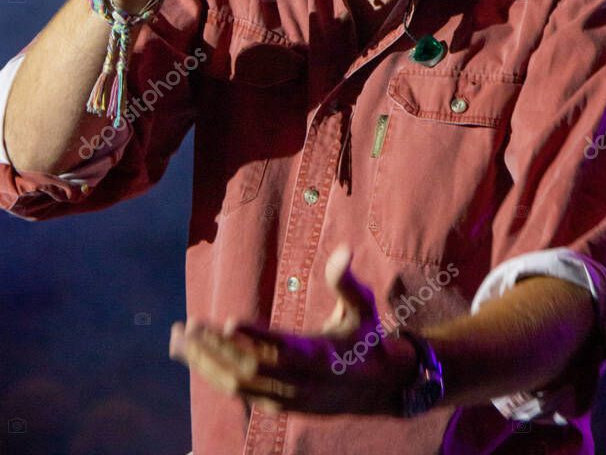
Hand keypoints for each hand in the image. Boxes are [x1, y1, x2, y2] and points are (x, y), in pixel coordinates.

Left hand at [168, 245, 415, 416]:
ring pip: (237, 385)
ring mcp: (285, 399)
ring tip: (178, 338)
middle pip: (250, 369)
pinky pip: (236, 392)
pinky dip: (211, 373)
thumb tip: (343, 250)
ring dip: (205, 362)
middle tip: (189, 324)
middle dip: (216, 348)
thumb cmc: (367, 340)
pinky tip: (191, 355)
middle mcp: (299, 384)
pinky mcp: (274, 406)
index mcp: (321, 359)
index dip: (256, 338)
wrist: (376, 390)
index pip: (284, 350)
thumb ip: (347, 283)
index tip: (228, 322)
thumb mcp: (363, 309)